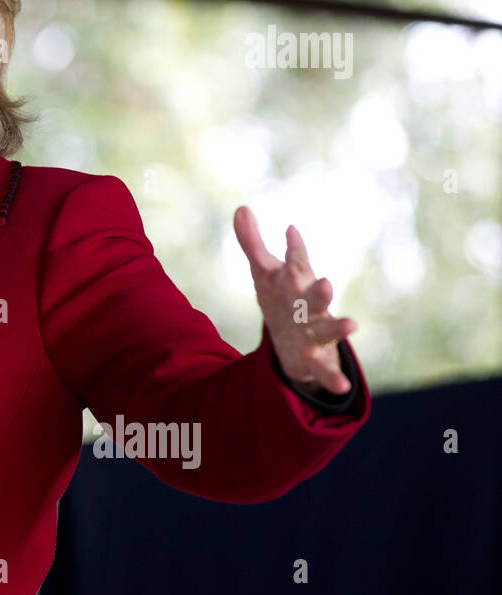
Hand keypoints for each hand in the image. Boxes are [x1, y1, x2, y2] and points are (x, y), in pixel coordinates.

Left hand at [233, 206, 356, 398]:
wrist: (296, 343)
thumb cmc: (283, 299)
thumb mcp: (264, 272)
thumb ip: (252, 242)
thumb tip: (241, 208)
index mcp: (296, 284)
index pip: (294, 265)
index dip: (292, 250)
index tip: (289, 231)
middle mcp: (310, 307)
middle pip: (314, 297)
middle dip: (319, 290)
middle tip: (325, 281)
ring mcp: (316, 333)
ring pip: (328, 329)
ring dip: (339, 327)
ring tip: (353, 324)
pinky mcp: (316, 359)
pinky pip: (326, 370)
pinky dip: (334, 378)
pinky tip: (341, 386)